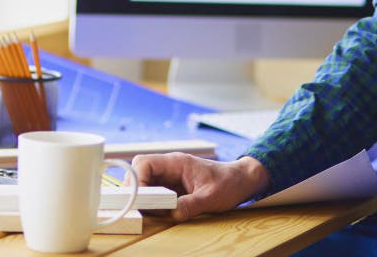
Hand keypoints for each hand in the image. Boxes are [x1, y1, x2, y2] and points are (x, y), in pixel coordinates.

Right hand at [129, 153, 270, 221]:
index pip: (145, 163)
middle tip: (138, 208)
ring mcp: (170, 176)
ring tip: (148, 212)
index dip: (137, 180)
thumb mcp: (212, 197)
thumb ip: (191, 204)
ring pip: (145, 182)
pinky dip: (152, 202)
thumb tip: (173, 214)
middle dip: (135, 190)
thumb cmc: (228, 183)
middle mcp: (170, 167)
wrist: (241, 180)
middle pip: (140, 172)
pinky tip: (157, 212)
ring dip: (143, 197)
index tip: (139, 198)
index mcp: (177, 162)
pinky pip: (155, 192)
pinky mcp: (173, 187)